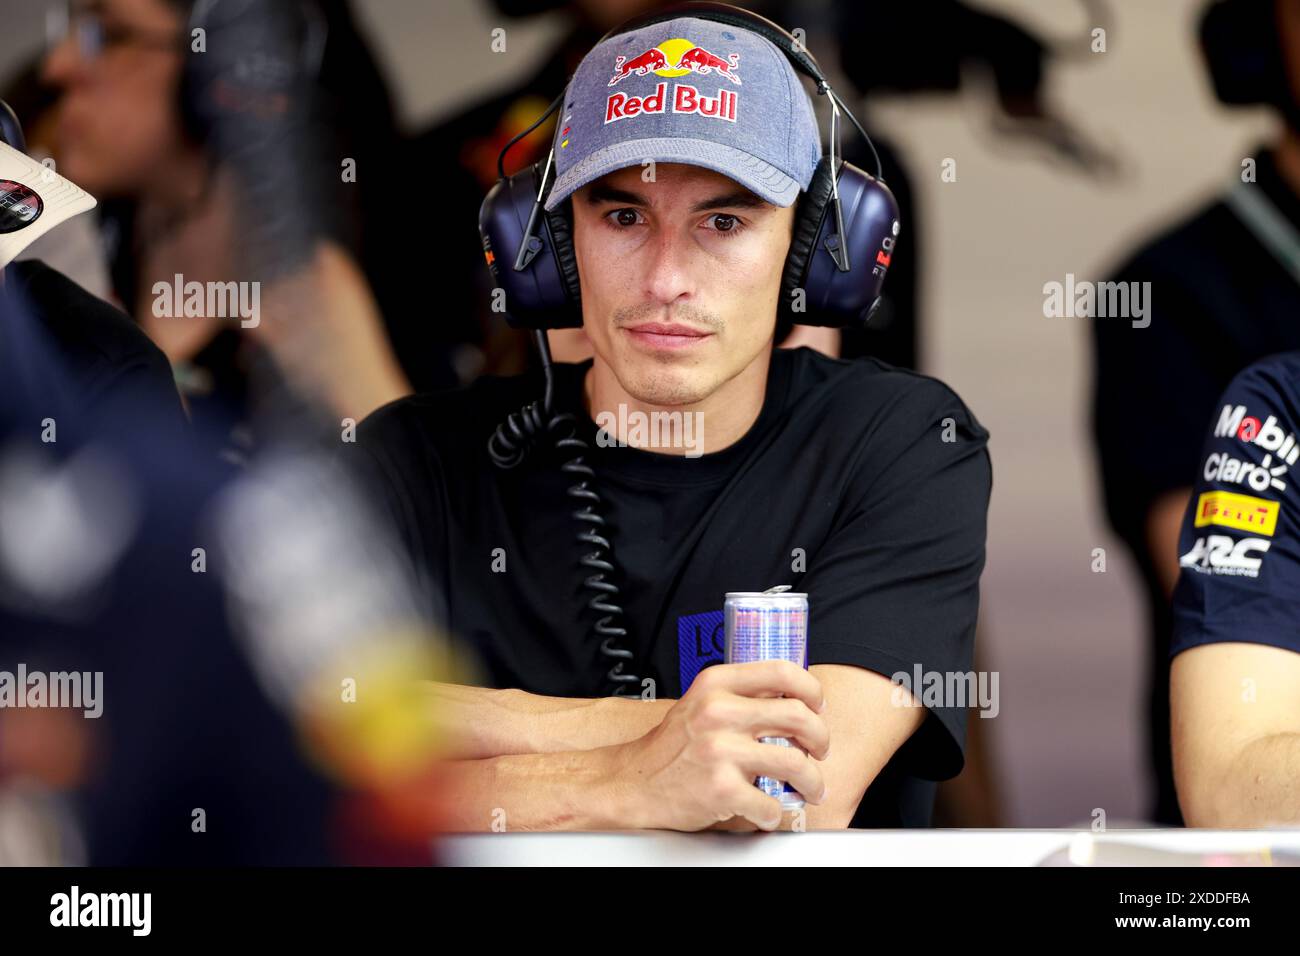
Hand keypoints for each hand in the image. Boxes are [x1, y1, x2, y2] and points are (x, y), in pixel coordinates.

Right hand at [605, 661, 829, 830]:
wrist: (635, 782)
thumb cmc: (673, 746)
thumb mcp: (701, 702)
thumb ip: (739, 696)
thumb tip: (792, 700)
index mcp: (717, 684)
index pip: (782, 672)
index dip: (811, 689)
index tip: (818, 706)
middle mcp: (718, 712)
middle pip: (798, 717)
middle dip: (821, 738)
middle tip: (820, 751)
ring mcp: (720, 751)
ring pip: (795, 763)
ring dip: (812, 781)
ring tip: (811, 789)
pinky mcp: (721, 789)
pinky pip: (771, 803)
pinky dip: (776, 813)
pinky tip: (768, 811)